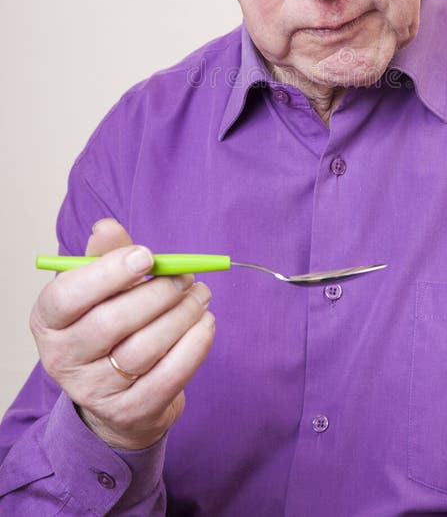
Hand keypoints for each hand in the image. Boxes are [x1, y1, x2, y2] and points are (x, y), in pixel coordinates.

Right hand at [29, 218, 214, 448]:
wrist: (119, 391)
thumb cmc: (110, 323)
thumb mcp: (101, 288)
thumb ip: (106, 256)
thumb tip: (107, 228)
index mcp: (48, 321)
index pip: (65, 296)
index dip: (108, 273)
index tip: (147, 255)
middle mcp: (63, 359)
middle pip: (111, 323)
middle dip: (157, 293)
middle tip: (186, 277)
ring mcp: (95, 391)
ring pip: (144, 349)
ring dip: (182, 315)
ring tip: (200, 295)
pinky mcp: (132, 411)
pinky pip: (169, 376)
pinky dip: (195, 345)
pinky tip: (205, 323)